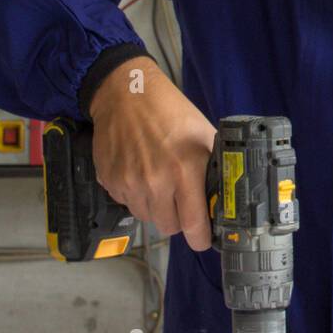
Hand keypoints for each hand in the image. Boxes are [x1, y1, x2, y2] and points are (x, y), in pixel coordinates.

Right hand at [88, 56, 215, 251]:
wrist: (125, 94)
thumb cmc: (168, 111)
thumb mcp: (203, 136)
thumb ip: (213, 168)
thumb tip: (222, 196)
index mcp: (184, 169)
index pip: (193, 225)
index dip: (201, 238)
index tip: (204, 239)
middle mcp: (155, 181)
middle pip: (169, 227)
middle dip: (178, 219)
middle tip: (182, 202)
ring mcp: (129, 183)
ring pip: (147, 217)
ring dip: (156, 207)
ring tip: (160, 181)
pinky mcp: (109, 181)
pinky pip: (127, 203)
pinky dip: (135, 195)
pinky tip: (141, 173)